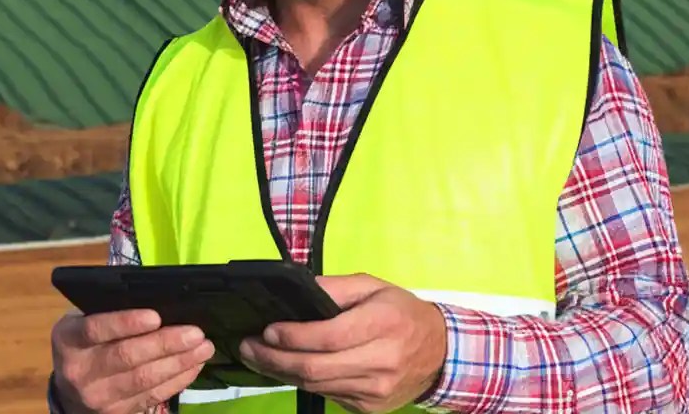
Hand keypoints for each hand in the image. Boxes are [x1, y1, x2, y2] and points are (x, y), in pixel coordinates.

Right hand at [51, 308, 215, 413]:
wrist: (69, 391)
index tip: (155, 316)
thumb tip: (156, 299)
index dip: (126, 322)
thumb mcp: (81, 322)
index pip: (96, 329)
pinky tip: (194, 366)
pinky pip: (153, 396)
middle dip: (165, 344)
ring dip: (178, 363)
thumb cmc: (83, 344)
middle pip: (126, 357)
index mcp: (68, 339)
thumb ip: (108, 311)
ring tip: (204, 348)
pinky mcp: (117, 413)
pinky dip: (177, 380)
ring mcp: (98, 396)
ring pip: (144, 379)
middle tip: (195, 333)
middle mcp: (80, 371)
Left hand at [237, 274, 447, 413]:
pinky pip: (327, 394)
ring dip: (281, 372)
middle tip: (247, 346)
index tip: (266, 329)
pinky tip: (286, 368)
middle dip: (274, 358)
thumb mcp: (372, 286)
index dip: (292, 336)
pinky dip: (303, 381)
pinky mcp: (369, 407)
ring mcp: (375, 390)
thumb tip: (294, 290)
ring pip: (317, 385)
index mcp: (383, 324)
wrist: (441, 354)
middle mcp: (381, 361)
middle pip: (316, 367)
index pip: (328, 336)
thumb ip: (333, 287)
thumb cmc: (402, 313)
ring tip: (257, 356)